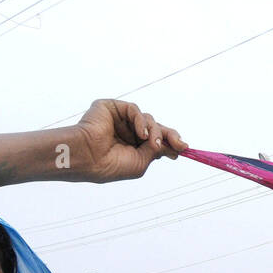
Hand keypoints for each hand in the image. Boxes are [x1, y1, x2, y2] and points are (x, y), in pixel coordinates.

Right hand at [71, 100, 187, 182]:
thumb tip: (175, 146)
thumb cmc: (111, 165)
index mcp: (132, 146)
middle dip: (169, 135)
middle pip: (155, 127)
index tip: (184, 148)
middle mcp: (127, 131)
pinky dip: (141, 121)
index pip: (156, 140)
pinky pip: (134, 110)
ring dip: (154, 131)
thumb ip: (156, 151)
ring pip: (147, 119)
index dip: (170, 142)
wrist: (89, 158)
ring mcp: (119, 119)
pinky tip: (141, 134)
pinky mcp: (111, 107)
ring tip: (150, 142)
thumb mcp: (141, 162)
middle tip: (179, 143)